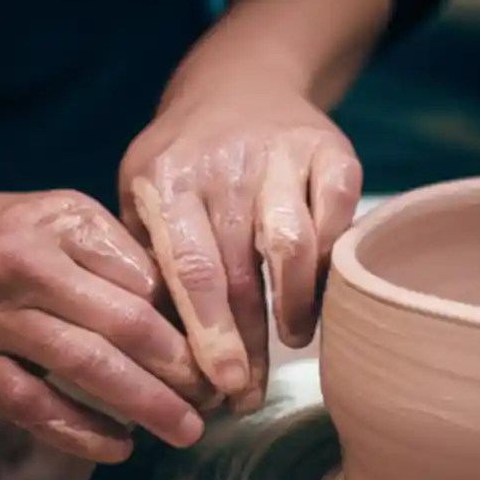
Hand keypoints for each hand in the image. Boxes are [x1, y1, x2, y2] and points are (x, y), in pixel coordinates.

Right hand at [0, 190, 217, 462]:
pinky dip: (82, 432)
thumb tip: (185, 314)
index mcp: (60, 224)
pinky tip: (118, 446)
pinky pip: (36, 407)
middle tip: (214, 396)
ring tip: (184, 428)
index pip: (143, 278)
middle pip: (123, 324)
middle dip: (179, 367)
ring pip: (85, 367)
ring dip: (144, 404)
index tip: (218, 349)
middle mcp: (25, 268)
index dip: (189, 319)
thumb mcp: (61, 217)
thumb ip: (118, 257)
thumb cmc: (3, 236)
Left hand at [118, 78, 361, 412]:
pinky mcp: (331, 151)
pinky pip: (338, 219)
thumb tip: (152, 351)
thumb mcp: (141, 197)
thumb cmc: (180, 163)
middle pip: (239, 270)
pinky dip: (330, 266)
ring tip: (288, 347)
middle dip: (245, 343)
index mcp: (166, 180)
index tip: (216, 387)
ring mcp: (279, 155)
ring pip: (292, 247)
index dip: (207, 333)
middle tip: (246, 396)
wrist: (238, 82)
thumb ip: (145, 261)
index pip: (189, 269)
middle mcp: (222, 164)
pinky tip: (320, 299)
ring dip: (292, 308)